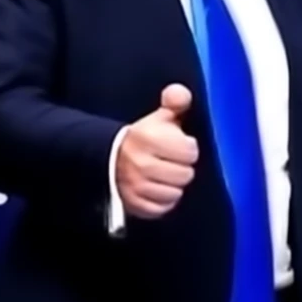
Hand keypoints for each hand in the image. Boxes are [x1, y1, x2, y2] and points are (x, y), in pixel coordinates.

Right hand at [115, 84, 198, 219]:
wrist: (112, 157)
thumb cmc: (145, 137)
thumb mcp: (160, 117)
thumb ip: (175, 101)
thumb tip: (180, 94)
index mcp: (149, 137)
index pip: (190, 151)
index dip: (188, 148)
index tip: (180, 146)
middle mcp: (141, 163)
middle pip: (184, 175)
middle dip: (182, 168)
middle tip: (173, 162)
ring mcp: (136, 185)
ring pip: (175, 193)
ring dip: (174, 185)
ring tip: (166, 175)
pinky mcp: (134, 203)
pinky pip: (162, 208)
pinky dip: (164, 201)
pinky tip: (160, 188)